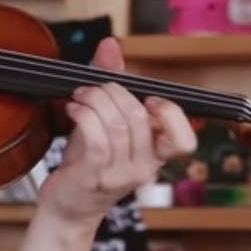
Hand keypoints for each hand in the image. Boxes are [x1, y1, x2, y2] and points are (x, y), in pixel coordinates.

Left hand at [39, 37, 196, 226]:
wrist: (66, 206)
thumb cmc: (87, 163)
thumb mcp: (104, 122)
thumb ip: (112, 83)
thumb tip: (110, 44)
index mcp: (155, 156)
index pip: (184, 140)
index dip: (169, 113)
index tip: (146, 97)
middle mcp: (143, 168)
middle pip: (139, 116)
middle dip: (112, 91)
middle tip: (91, 89)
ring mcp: (119, 175)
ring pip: (117, 124)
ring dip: (93, 100)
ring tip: (79, 97)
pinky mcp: (93, 176)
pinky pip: (97, 139)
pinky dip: (83, 115)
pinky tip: (73, 109)